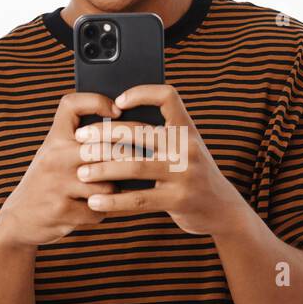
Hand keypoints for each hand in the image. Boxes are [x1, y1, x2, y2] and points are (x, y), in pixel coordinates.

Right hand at [0, 92, 121, 246]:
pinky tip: (97, 209)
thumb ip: (81, 142)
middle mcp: (54, 157)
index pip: (72, 105)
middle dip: (128, 156)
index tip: (117, 111)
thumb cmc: (48, 181)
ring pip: (107, 183)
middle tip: (142, 160)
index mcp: (54, 139)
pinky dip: (102, 211)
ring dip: (114, 190)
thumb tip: (127, 131)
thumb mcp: (54, 154)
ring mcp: (57, 184)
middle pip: (104, 147)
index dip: (97, 101)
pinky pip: (99, 210)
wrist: (20, 218)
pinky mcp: (62, 210)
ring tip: (111, 191)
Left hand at [73, 83, 249, 236]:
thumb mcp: (184, 151)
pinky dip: (113, 200)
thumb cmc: (192, 176)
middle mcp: (188, 147)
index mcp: (187, 130)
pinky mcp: (179, 199)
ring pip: (134, 165)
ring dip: (102, 168)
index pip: (167, 97)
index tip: (116, 102)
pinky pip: (139, 199)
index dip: (141, 93)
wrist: (222, 210)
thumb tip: (112, 130)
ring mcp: (185, 173)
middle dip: (104, 134)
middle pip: (139, 132)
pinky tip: (95, 201)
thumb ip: (160, 140)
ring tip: (82, 172)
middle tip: (80, 140)